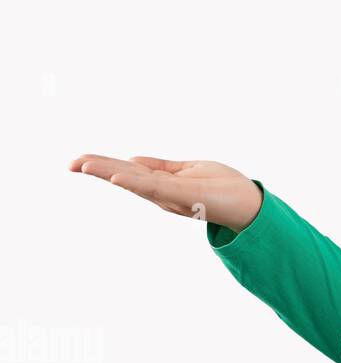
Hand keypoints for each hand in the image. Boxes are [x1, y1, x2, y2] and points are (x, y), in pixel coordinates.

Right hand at [69, 154, 263, 231]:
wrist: (249, 203)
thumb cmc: (223, 186)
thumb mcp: (187, 170)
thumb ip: (161, 167)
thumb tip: (133, 159)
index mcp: (161, 184)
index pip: (127, 171)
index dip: (103, 165)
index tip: (79, 160)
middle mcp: (161, 193)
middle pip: (124, 177)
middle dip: (98, 169)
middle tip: (70, 163)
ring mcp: (171, 196)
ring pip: (134, 182)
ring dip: (109, 173)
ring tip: (84, 165)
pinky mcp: (185, 197)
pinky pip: (157, 189)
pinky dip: (138, 183)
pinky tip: (119, 178)